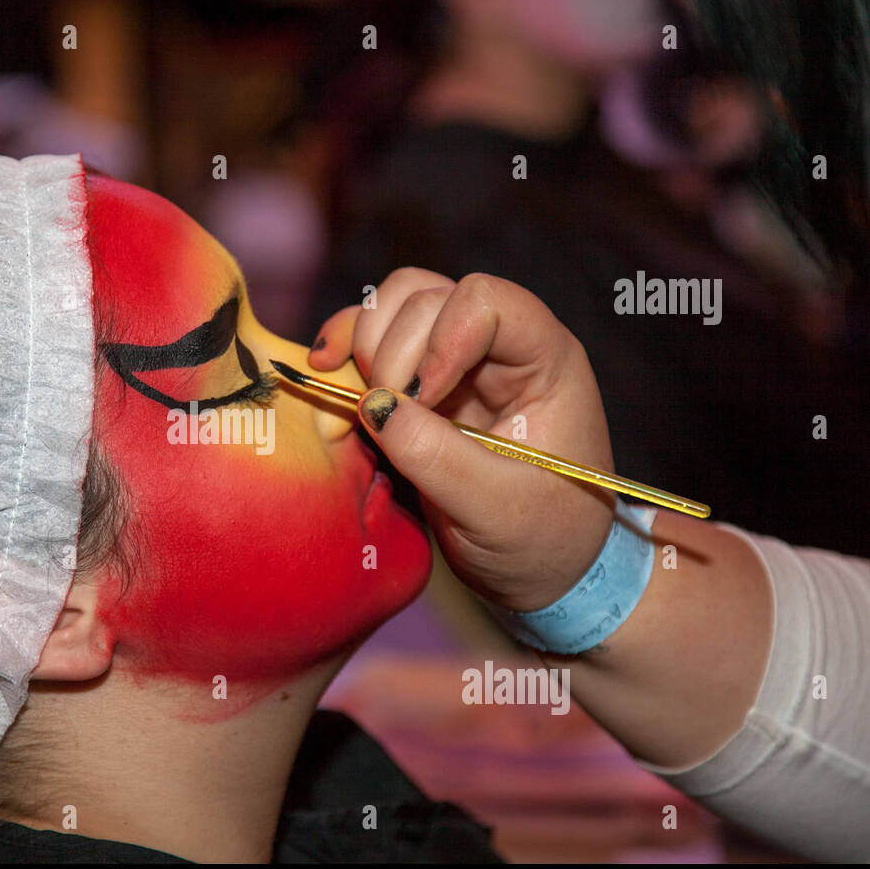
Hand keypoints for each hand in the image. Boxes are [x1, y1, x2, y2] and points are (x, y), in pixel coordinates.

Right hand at [311, 269, 616, 611]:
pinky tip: (325, 382)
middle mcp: (500, 346)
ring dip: (361, 347)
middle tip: (384, 419)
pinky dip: (344, 355)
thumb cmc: (544, 538)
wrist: (543, 570)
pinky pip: (373, 339)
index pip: (486, 302)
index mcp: (544, 362)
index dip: (441, 338)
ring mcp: (457, 358)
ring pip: (394, 306)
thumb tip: (374, 406)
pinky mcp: (420, 382)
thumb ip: (438, 458)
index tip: (422, 399)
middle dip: (391, 353)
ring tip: (355, 406)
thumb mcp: (497, 511)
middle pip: (426, 298)